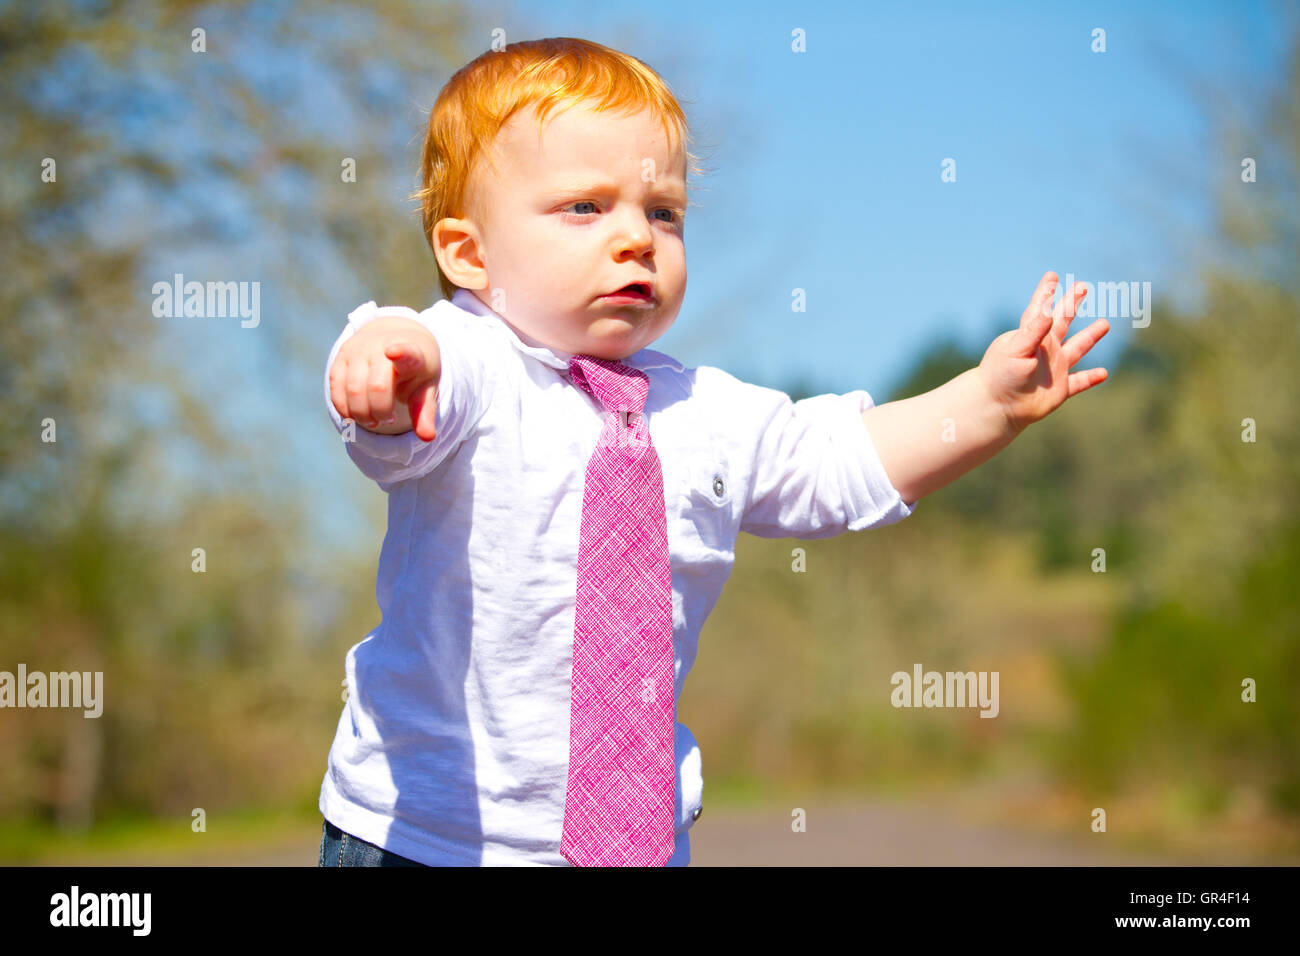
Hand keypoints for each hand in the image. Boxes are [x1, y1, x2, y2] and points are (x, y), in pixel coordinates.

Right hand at [328, 317, 441, 440]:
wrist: (393, 339)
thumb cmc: (414, 371)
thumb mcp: (425, 388)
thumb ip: (425, 412)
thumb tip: (428, 438)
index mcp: (412, 353)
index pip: (406, 353)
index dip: (400, 353)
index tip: (393, 352)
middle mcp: (381, 346)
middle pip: (376, 387)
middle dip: (381, 412)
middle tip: (389, 419)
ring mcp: (358, 350)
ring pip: (353, 391)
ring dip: (362, 414)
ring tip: (374, 419)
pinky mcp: (340, 358)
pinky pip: (336, 389)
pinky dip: (345, 409)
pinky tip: (356, 415)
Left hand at [977, 271, 1109, 432]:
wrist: (997, 406)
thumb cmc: (1002, 375)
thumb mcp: (1017, 349)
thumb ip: (1034, 331)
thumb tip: (1048, 310)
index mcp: (1031, 336)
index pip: (1040, 309)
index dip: (1046, 292)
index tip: (1052, 276)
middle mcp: (1045, 349)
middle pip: (1063, 321)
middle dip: (1072, 304)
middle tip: (1083, 287)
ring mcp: (1054, 368)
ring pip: (1077, 348)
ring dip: (1090, 337)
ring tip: (1104, 324)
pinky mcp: (1060, 389)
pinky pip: (1080, 382)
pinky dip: (1091, 378)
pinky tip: (1103, 373)